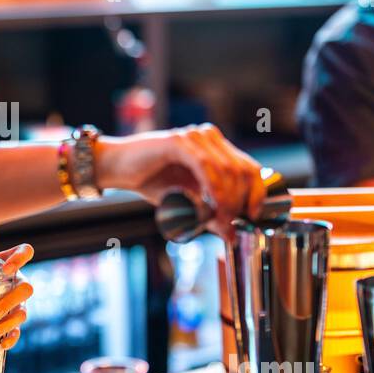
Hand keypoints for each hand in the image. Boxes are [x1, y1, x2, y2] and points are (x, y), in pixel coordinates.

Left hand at [0, 243, 33, 350]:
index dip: (20, 258)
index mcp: (8, 265)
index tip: (5, 269)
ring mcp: (18, 303)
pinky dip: (11, 338)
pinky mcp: (14, 321)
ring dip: (8, 323)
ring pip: (23, 312)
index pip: (25, 252)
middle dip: (10, 301)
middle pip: (26, 288)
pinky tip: (0, 343)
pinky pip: (18, 330)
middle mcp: (17, 283)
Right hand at [97, 124, 265, 222]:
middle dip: (242, 201)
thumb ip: (211, 215)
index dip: (257, 193)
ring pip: (227, 169)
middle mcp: (209, 137)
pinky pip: (205, 166)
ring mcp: (194, 137)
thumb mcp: (187, 203)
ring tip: (220, 220)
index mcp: (216, 147)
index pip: (250, 168)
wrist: (116, 168)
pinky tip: (210, 204)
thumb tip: (232, 235)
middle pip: (243, 169)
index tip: (253, 216)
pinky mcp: (179, 142)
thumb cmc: (151, 181)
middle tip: (232, 224)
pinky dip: (212, 188)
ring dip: (227, 199)